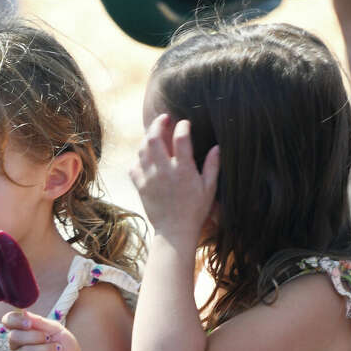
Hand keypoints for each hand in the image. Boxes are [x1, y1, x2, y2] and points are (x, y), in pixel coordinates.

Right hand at [6, 309, 87, 350]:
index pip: (8, 321)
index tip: (29, 323)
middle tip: (49, 339)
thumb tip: (22, 313)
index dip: (15, 320)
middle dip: (36, 337)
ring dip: (46, 349)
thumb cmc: (63, 345)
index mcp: (21, 331)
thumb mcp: (54, 328)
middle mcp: (15, 345)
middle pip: (14, 337)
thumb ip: (38, 322)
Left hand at [130, 116, 219, 243]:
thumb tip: (217, 147)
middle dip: (158, 123)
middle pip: (154, 138)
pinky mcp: (140, 187)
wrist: (175, 232)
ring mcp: (150, 178)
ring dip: (147, 138)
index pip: (181, 138)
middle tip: (164, 118)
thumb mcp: (209, 189)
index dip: (183, 126)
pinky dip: (137, 158)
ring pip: (142, 149)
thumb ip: (213, 166)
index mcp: (184, 170)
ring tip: (154, 134)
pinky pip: (133, 166)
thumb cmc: (195, 211)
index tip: (185, 124)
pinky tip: (145, 157)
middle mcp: (164, 171)